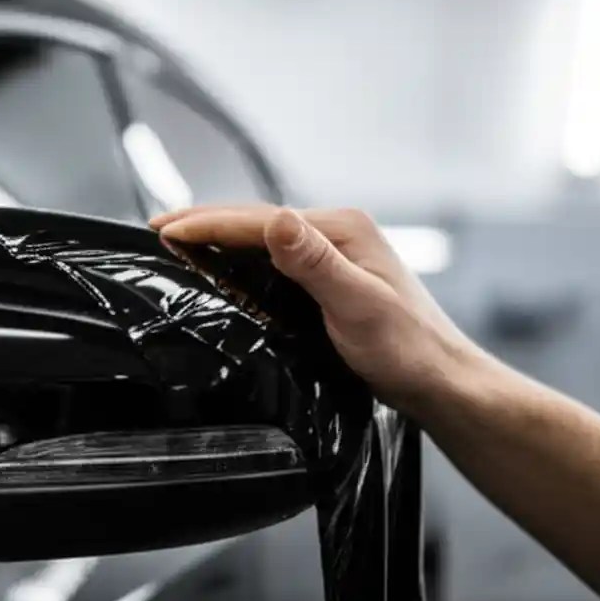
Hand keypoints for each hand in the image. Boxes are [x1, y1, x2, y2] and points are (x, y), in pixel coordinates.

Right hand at [151, 205, 487, 415]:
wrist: (441, 381)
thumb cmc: (407, 350)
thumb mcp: (357, 306)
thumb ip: (314, 262)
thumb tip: (277, 219)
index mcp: (341, 229)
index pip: (258, 220)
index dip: (207, 223)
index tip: (164, 229)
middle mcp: (337, 233)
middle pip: (257, 221)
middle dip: (205, 223)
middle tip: (158, 228)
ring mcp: (335, 254)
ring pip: (264, 239)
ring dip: (220, 238)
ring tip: (179, 242)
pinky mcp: (331, 278)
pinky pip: (276, 260)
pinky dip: (242, 258)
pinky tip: (226, 268)